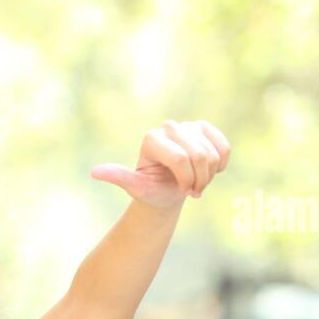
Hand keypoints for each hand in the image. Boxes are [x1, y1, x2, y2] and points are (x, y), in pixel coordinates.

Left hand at [91, 120, 230, 209]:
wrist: (166, 190)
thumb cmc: (150, 190)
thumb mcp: (135, 187)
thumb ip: (119, 177)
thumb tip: (94, 172)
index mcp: (151, 139)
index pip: (180, 158)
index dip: (186, 180)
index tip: (182, 192)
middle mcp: (168, 127)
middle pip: (200, 155)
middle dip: (199, 179)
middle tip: (191, 190)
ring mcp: (187, 126)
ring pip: (213, 153)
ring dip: (210, 175)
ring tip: (197, 182)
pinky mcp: (204, 128)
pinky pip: (224, 147)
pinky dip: (221, 164)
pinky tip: (210, 170)